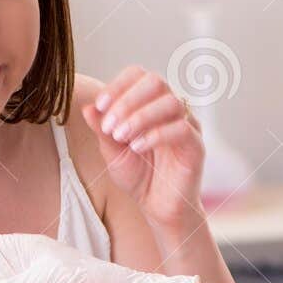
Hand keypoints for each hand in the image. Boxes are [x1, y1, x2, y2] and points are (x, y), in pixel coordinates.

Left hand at [88, 68, 206, 234]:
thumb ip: (102, 129)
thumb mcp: (112, 151)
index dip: (117, 85)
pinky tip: (137, 147)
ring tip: (121, 137)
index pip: (138, 75)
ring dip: (140, 117)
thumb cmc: (138, 176)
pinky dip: (155, 135)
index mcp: (150, 103)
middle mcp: (171, 109)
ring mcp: (187, 125)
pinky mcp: (196, 145)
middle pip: (156, 81)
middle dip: (128, 100)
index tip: (99, 106)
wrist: (157, 207)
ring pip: (170, 102)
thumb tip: (86, 107)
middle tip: (110, 125)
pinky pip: (181, 128)